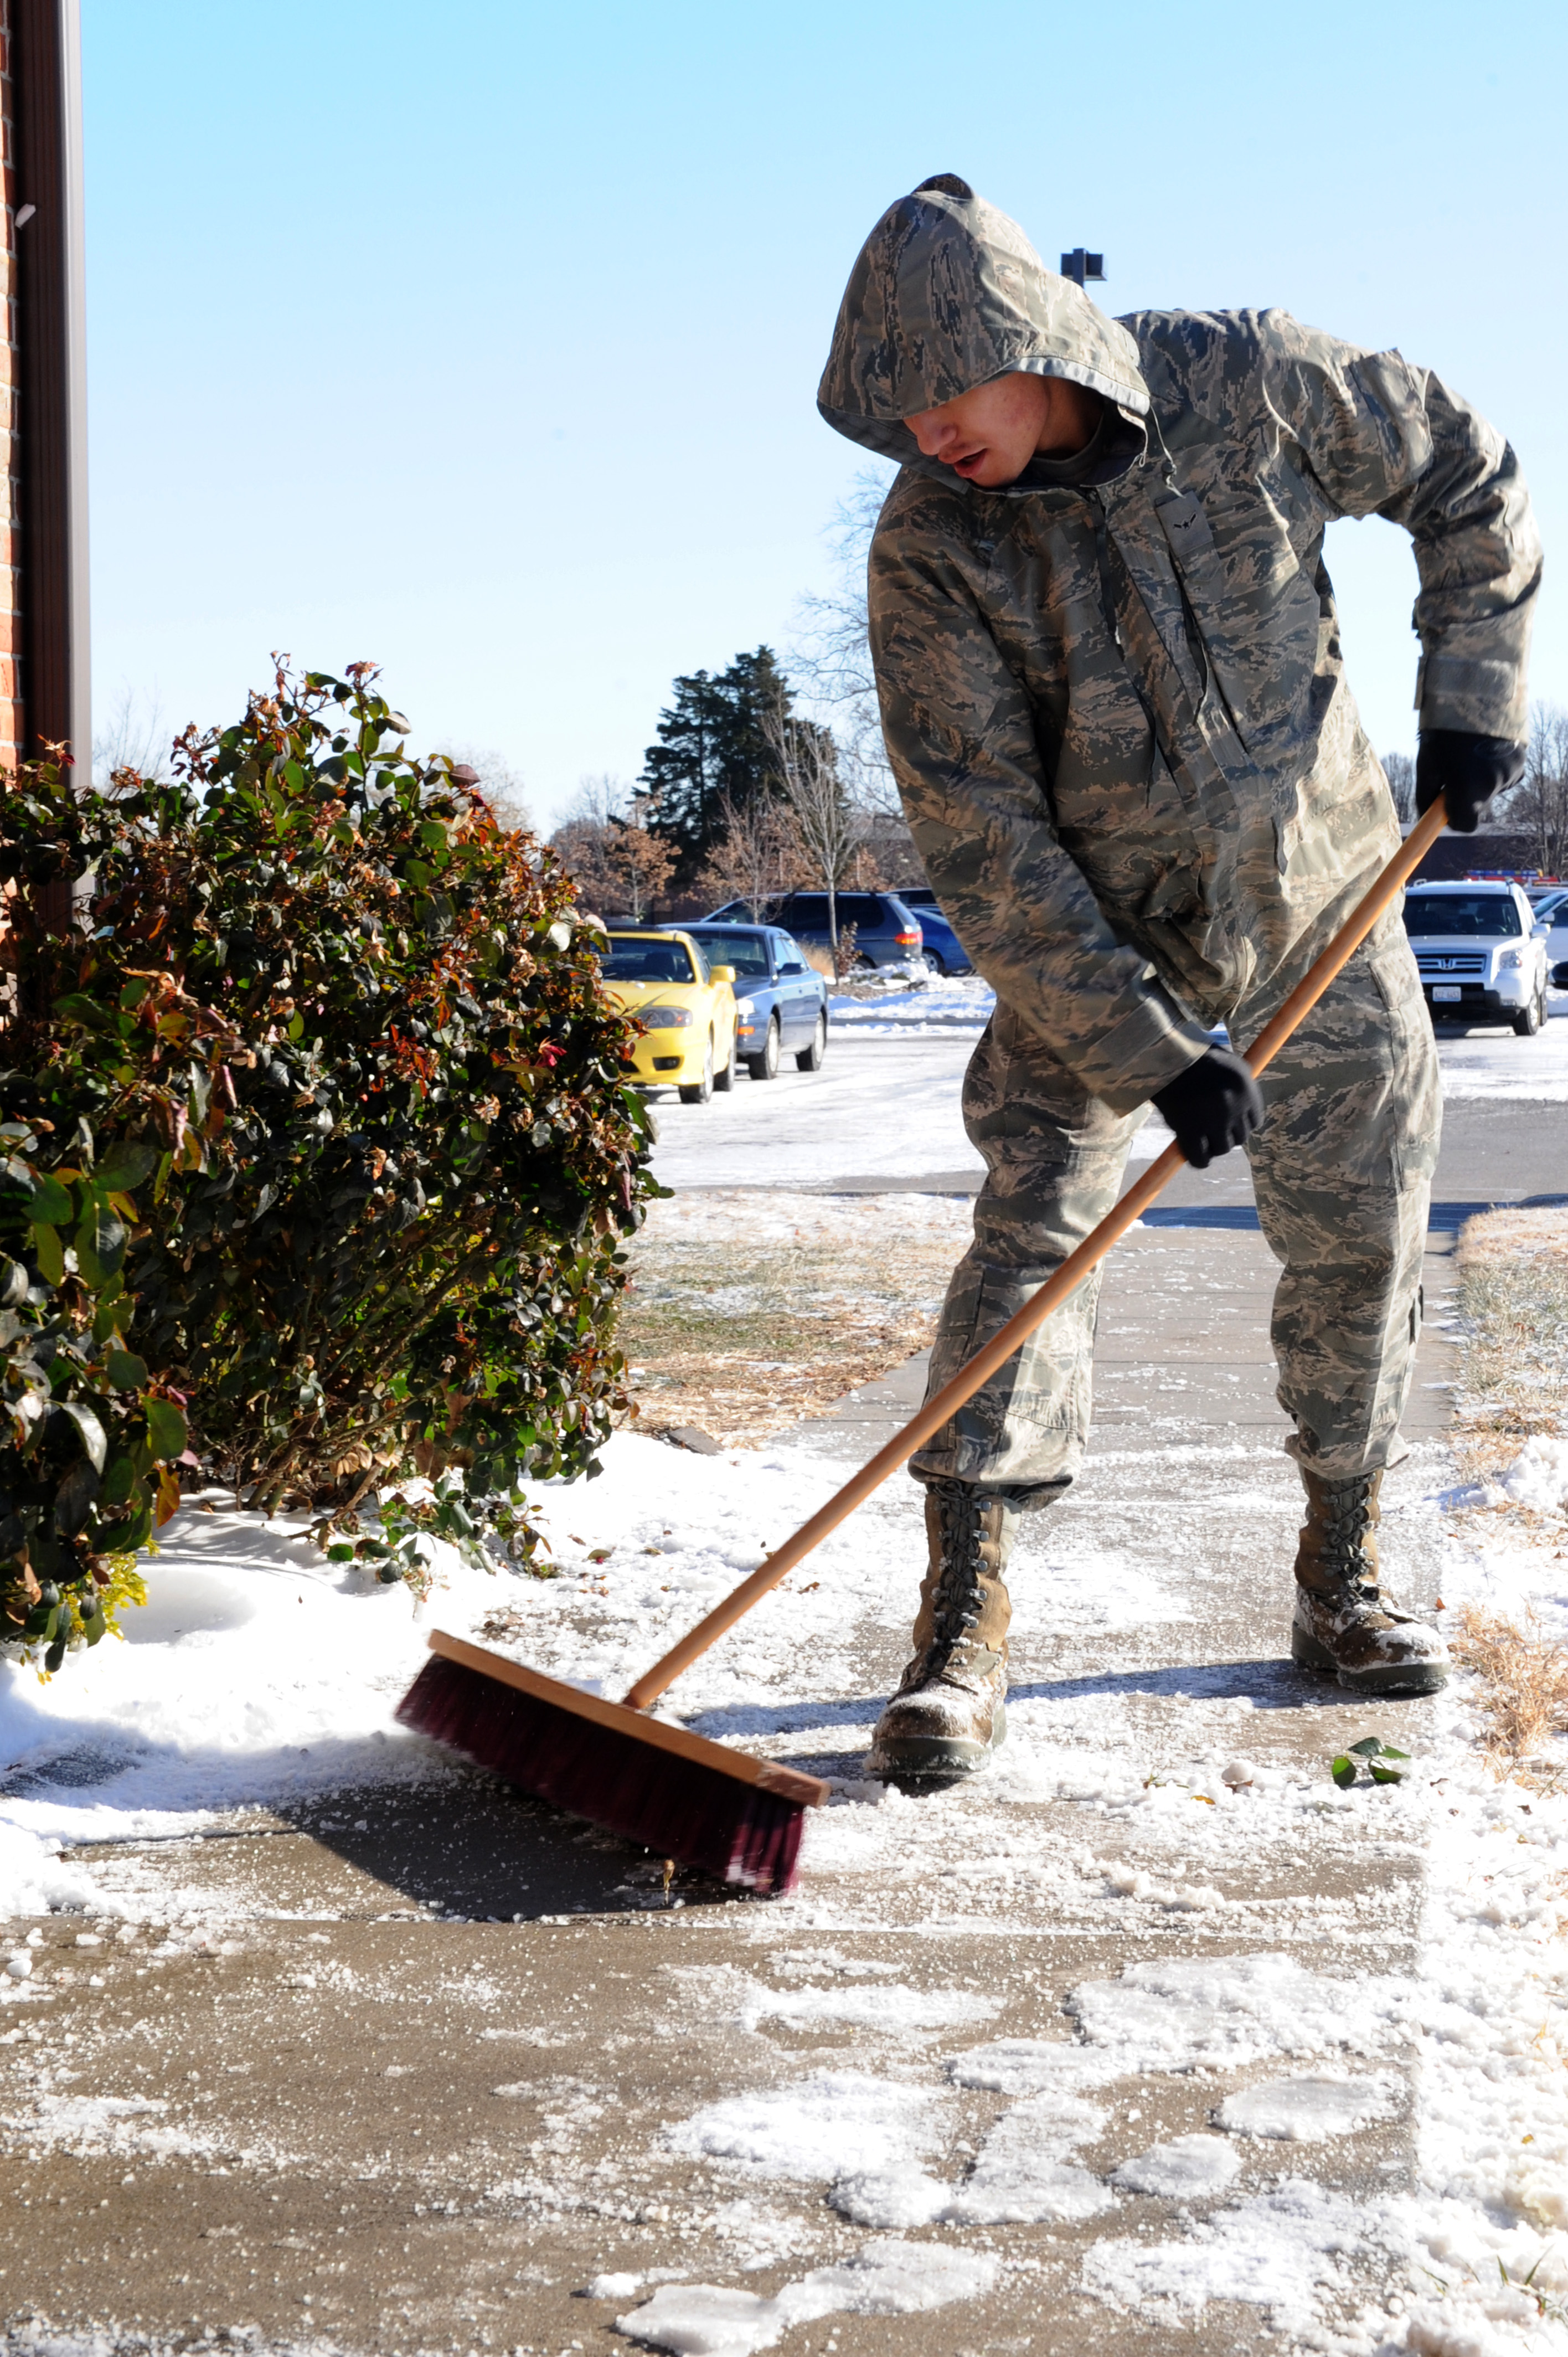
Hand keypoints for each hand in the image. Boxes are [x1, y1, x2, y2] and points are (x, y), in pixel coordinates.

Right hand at [1152, 1046, 1263, 1169]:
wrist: (1163, 1053)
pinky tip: (1195, 1156)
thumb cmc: (1193, 1054)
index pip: (1255, 1121)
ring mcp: (1212, 1119)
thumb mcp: (1227, 1062)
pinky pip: (1200, 1158)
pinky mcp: (1189, 1130)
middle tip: (1212, 1131)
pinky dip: (1199, 1160)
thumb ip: (1238, 1084)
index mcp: (1244, 1088)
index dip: (1240, 1124)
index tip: (1229, 1123)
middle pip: (1240, 1136)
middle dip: (1227, 1135)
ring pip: (1223, 1148)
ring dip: (1213, 1147)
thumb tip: (1244, 1107)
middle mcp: (1233, 1105)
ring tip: (1201, 1140)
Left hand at [1415, 729, 1525, 835]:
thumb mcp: (1427, 763)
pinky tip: (1486, 747)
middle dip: (1466, 794)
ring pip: (1492, 789)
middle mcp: (1494, 784)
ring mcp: (1511, 771)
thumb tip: (1427, 816)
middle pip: (1479, 805)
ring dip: (1481, 779)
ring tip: (1471, 751)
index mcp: (1468, 788)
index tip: (1446, 806)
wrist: (1476, 694)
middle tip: (1456, 768)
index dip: (1454, 818)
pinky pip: (1505, 775)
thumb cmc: (1444, 729)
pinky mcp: (1522, 760)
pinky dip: (1495, 767)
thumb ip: (1426, 795)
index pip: (1465, 825)